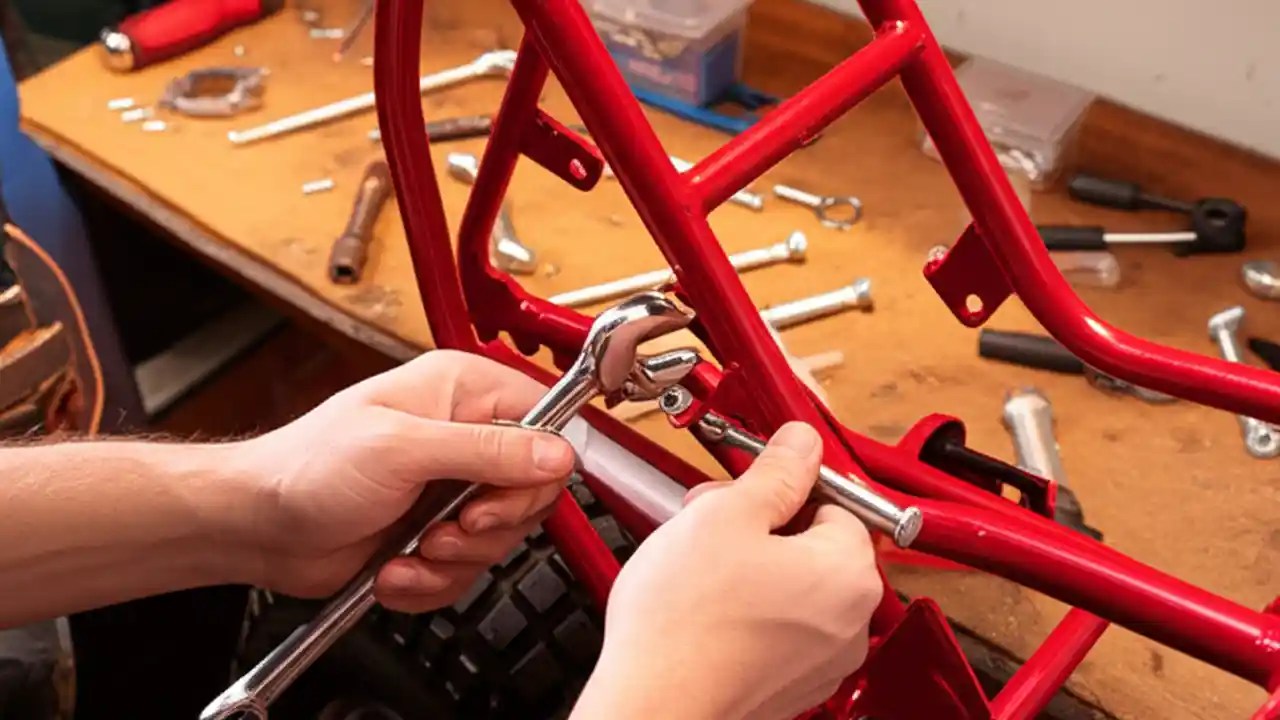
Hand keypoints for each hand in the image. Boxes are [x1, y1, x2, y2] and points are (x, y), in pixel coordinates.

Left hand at [228, 350, 575, 611]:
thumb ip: (486, 450)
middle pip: (531, 491)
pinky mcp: (437, 530)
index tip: (495, 498)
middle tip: (448, 527)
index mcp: (462, 391)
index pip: (546, 422)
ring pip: (502, 537)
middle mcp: (465, 435)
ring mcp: (452, 487)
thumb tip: (556, 453)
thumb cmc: (308, 468)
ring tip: (414, 548)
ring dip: (454, 559)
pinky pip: (469, 568)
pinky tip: (397, 567)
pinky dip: (432, 581)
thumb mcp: (402, 450)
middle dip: (489, 525)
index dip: (536, 469)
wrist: (260, 526)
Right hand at [573, 423, 881, 719]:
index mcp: (848, 572)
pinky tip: (706, 606)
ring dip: (753, 564)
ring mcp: (823, 660)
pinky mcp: (791, 686)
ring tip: (700, 565)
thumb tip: (802, 441)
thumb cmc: (685, 622)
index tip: (747, 487)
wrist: (653, 707)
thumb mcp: (726, 514)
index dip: (783, 486)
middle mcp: (852, 622)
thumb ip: (775, 470)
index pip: (836, 500)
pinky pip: (782, 627)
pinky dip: (750, 610)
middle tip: (711, 520)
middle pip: (817, 542)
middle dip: (764, 523)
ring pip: (796, 585)